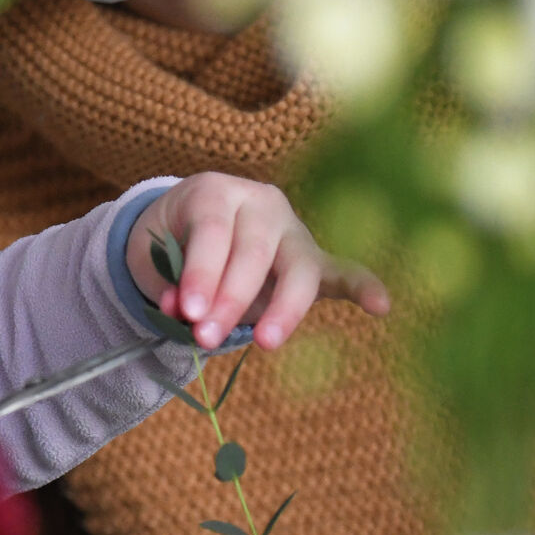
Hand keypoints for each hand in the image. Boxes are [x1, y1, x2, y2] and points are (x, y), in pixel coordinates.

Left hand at [127, 173, 390, 350]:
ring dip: (282, 310)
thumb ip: (166, 281)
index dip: (202, 273)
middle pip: (253, 252)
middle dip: (230, 300)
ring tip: (264, 343)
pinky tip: (381, 305)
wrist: (190, 224)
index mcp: (216, 192)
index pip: (213, 233)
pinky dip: (363, 287)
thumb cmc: (172, 240)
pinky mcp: (314, 258)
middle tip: (205, 338)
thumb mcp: (152, 254)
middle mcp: (260, 203)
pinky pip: (343, 272)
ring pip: (297, 267)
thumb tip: (183, 312)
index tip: (190, 313)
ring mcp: (292, 230)